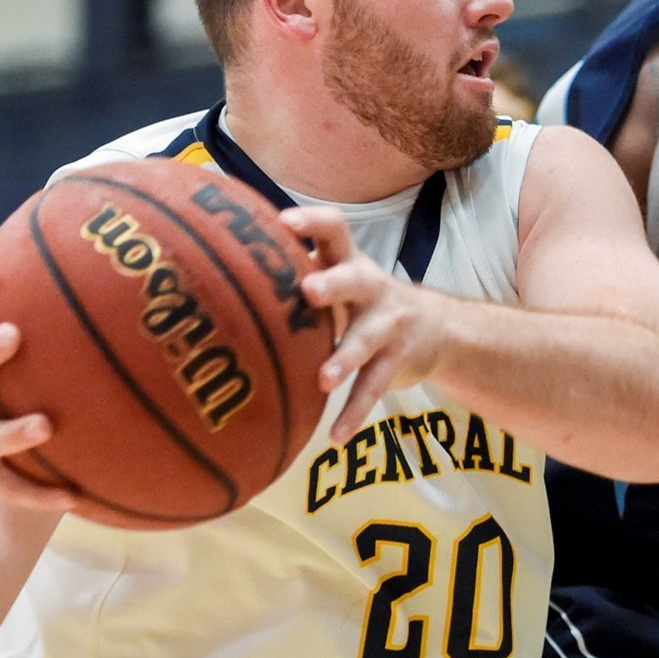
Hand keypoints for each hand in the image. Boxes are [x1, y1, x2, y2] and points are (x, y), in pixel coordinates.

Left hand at [282, 206, 451, 441]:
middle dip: (333, 284)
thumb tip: (221, 262)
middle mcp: (371, 287)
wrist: (436, 328)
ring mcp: (388, 324)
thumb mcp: (340, 278)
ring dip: (344, 359)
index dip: (312, 223)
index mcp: (349, 262)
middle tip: (309, 291)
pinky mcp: (398, 359)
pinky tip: (336, 435)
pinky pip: (373, 387)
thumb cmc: (363, 300)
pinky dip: (354, 412)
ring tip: (323, 380)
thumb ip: (296, 270)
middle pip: (354, 279)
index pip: (334, 231)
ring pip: (365, 340)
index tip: (284, 222)